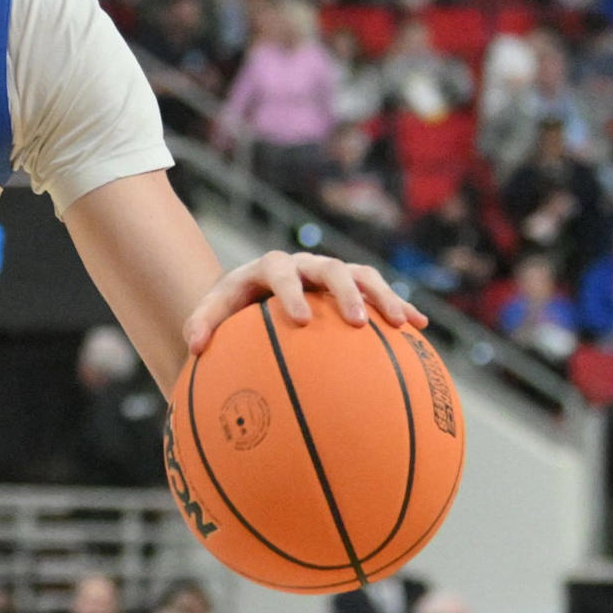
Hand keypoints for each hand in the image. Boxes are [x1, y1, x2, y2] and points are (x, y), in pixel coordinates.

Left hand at [179, 248, 425, 356]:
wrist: (253, 294)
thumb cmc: (230, 311)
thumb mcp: (212, 313)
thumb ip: (200, 325)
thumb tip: (192, 348)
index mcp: (269, 268)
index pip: (280, 272)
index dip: (291, 292)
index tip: (301, 319)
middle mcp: (305, 265)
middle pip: (331, 268)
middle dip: (346, 293)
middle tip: (357, 322)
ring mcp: (331, 274)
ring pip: (363, 276)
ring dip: (383, 297)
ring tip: (403, 323)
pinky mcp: (352, 287)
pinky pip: (379, 294)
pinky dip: (399, 307)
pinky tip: (419, 328)